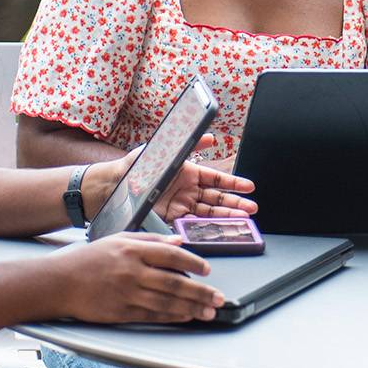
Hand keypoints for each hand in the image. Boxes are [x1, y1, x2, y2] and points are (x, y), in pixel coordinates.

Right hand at [53, 233, 222, 323]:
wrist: (59, 282)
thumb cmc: (89, 259)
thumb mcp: (119, 240)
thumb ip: (151, 240)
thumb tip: (178, 241)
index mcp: (133, 250)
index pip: (172, 255)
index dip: (193, 262)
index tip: (207, 270)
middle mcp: (132, 271)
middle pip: (175, 282)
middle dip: (201, 291)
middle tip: (218, 297)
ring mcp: (127, 294)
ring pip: (167, 302)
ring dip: (191, 307)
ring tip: (208, 311)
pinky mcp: (120, 312)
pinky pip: (152, 316)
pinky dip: (172, 317)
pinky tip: (185, 317)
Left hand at [79, 133, 257, 223]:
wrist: (114, 185)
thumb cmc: (138, 165)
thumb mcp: (164, 150)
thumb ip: (189, 144)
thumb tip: (211, 137)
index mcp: (189, 172)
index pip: (217, 178)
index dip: (234, 183)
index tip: (249, 187)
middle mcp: (188, 189)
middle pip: (217, 198)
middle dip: (236, 203)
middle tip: (252, 208)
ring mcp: (181, 205)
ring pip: (209, 212)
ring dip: (226, 216)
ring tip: (243, 219)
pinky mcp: (171, 219)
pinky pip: (193, 223)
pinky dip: (207, 227)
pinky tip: (219, 230)